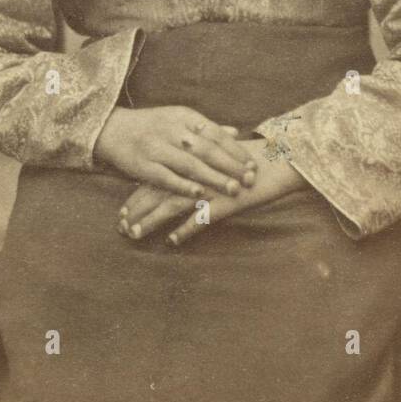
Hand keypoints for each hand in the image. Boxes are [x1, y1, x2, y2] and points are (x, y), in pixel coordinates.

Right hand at [94, 105, 256, 199]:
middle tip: (249, 179)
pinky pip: (166, 177)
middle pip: (206, 149)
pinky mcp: (142, 165)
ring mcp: (155, 148)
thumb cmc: (151, 125)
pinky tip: (199, 194)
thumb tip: (235, 132)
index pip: (215, 133)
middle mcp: (171, 130)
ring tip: (232, 189)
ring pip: (189, 164)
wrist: (111, 129)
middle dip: (230, 165)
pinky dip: (183, 185)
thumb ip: (205, 128)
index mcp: (183, 116)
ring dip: (213, 178)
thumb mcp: (178, 118)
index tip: (252, 164)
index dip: (235, 150)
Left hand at [117, 137, 307, 244]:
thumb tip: (181, 179)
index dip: (136, 197)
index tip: (122, 212)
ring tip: (134, 235)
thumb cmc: (249, 161)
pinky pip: (199, 219)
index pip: (156, 180)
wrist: (279, 161)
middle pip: (156, 193)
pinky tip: (173, 241)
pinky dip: (185, 230)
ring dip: (149, 221)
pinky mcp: (223, 203)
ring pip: (169, 206)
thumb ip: (199, 168)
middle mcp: (194, 175)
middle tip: (121, 227)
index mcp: (190, 162)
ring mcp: (207, 189)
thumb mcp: (219, 161)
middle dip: (136, 211)